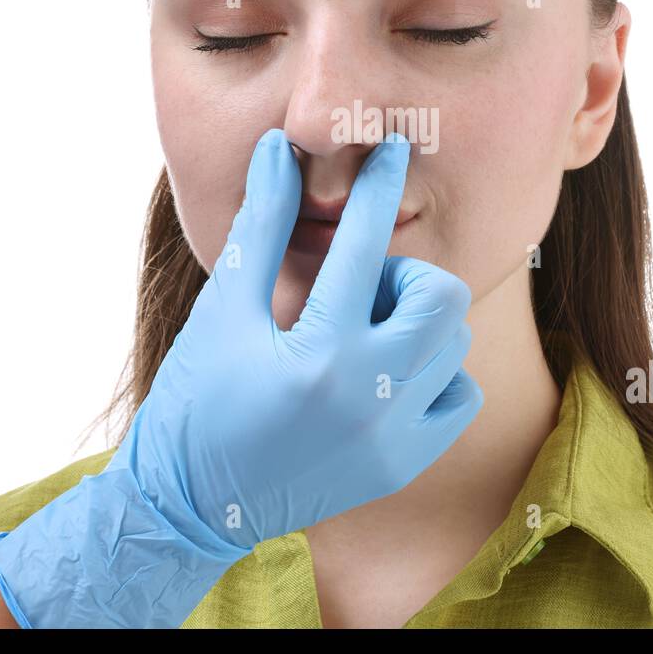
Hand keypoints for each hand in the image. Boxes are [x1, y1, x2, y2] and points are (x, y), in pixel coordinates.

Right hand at [0, 128, 481, 626]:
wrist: (191, 506)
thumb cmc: (197, 398)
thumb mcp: (223, 308)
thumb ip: (260, 227)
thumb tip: (277, 151)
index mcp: (318, 350)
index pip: (364, 243)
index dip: (379, 184)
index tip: (395, 147)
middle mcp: (369, 395)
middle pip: (440, 294)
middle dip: (405, 276)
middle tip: (359, 290)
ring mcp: (394, 436)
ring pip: (454, 342)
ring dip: (418, 322)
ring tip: (364, 333)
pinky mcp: (404, 464)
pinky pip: (461, 395)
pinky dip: (436, 374)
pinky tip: (388, 372)